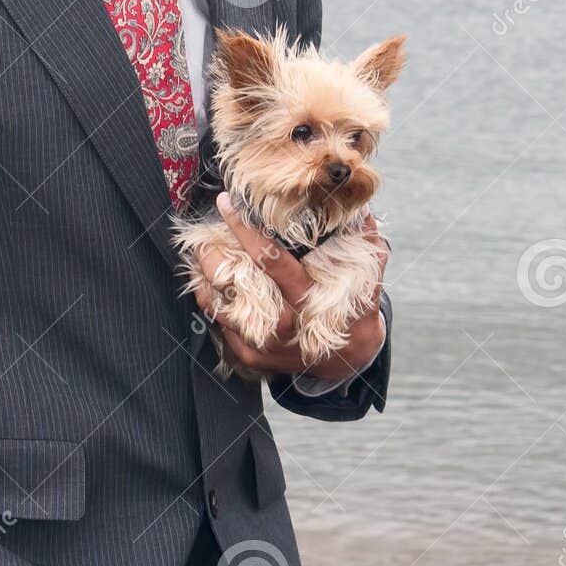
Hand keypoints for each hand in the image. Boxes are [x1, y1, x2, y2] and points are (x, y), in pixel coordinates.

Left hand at [192, 194, 387, 383]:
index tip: (229, 204)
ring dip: (207, 283)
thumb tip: (361, 207)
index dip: (248, 231)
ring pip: (224, 311)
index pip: (274, 261)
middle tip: (202, 236)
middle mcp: (286, 325)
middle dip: (218, 260)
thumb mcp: (367, 278)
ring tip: (197, 256)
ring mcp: (266, 345)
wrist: (347, 360)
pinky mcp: (252, 357)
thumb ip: (366, 243)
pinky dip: (210, 305)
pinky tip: (203, 284)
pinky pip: (222, 330)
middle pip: (242, 288)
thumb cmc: (355, 312)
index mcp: (310, 300)